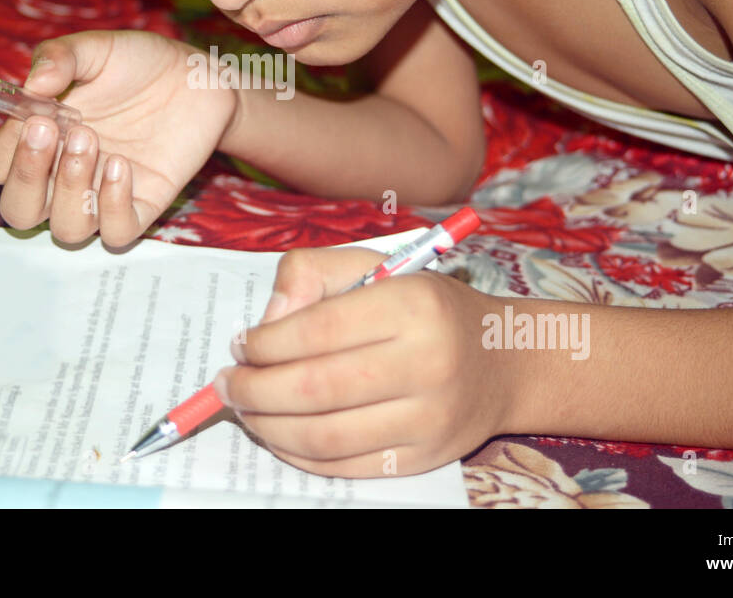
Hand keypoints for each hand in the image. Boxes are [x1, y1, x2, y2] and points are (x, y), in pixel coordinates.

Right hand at [0, 30, 237, 247]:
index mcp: (42, 138)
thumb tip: (32, 85)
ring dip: (70, 188)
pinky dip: (112, 205)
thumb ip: (59, 58)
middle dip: (27, 177)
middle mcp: (64, 174)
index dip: (4, 152)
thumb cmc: (140, 63)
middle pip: (19, 211)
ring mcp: (101, 193)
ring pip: (66, 229)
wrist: (197, 76)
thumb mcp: (96, 49)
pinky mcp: (142, 204)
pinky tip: (121, 165)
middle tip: (49, 130)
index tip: (28, 118)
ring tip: (91, 139)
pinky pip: (116, 232)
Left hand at [215, 246, 517, 476]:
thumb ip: (312, 274)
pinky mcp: (424, 458)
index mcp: (412, 306)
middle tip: (228, 383)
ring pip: (324, 435)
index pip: (316, 330)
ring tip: (246, 409)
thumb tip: (265, 321)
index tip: (241, 345)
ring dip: (268, 426)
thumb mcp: (377, 267)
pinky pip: (345, 466)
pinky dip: (298, 455)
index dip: (265, 344)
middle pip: (315, 388)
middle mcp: (426, 362)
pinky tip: (279, 433)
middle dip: (255, 389)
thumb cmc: (426, 307)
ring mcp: (428, 418)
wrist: (504, 361)